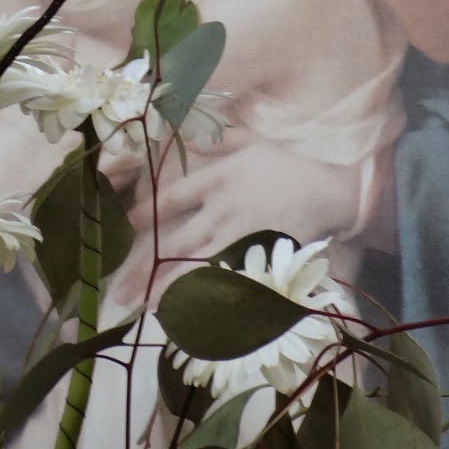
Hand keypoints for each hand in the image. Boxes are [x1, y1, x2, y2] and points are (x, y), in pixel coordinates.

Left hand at [112, 144, 359, 302]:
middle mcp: (225, 213)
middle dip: (147, 269)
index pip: (173, 198)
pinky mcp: (258, 260)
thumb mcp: (251, 142)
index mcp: (220, 181)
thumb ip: (217, 140)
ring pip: (197, 270)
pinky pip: (227, 284)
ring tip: (143, 307)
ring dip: (169, 291)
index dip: (146, 213)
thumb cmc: (286, 166)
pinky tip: (188, 314)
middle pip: (178, 243)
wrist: (328, 194)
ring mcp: (241, 241)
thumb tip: (185, 134)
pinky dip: (206, 301)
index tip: (123, 226)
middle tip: (120, 290)